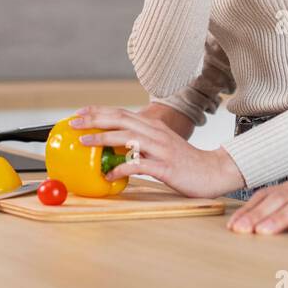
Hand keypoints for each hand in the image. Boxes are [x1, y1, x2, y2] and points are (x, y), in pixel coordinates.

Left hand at [69, 106, 243, 198]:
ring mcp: (161, 149)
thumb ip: (142, 142)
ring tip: (85, 142)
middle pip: (121, 120)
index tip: (80, 112)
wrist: (214, 171)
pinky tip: (110, 176)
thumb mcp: (162, 145)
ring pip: (128, 138)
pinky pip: (139, 166)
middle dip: (95, 120)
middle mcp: (156, 133)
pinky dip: (122, 169)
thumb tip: (116, 146)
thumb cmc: (185, 161)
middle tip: (74, 123)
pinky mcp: (166, 167)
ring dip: (104, 139)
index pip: (122, 113)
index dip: (99, 111)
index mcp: (153, 126)